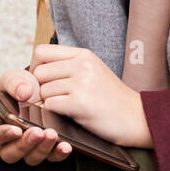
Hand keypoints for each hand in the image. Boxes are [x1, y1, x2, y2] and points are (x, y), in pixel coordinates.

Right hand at [0, 67, 73, 164]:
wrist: (45, 88)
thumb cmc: (23, 86)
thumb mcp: (14, 79)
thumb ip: (14, 83)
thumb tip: (23, 92)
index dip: (1, 136)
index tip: (16, 129)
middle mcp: (10, 141)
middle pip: (11, 153)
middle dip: (25, 144)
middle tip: (38, 132)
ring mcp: (29, 147)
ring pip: (31, 158)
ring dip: (42, 149)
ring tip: (53, 134)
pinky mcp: (47, 149)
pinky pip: (51, 157)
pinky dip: (58, 153)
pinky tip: (65, 145)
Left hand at [29, 44, 152, 148]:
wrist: (137, 118)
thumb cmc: (111, 99)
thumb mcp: (92, 73)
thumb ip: (67, 68)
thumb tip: (32, 74)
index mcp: (83, 55)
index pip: (42, 52)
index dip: (36, 68)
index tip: (43, 82)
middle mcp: (82, 65)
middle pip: (39, 72)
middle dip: (40, 88)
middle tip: (53, 99)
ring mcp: (82, 83)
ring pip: (43, 90)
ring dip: (48, 102)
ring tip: (66, 107)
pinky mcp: (80, 103)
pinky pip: (50, 105)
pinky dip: (53, 113)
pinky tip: (68, 114)